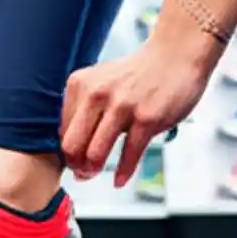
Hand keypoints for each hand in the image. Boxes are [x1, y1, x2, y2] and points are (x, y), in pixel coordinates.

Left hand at [61, 43, 211, 185]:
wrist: (175, 56)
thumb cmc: (136, 74)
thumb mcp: (100, 80)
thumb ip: (84, 106)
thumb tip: (70, 145)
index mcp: (80, 85)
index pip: (62, 129)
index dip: (66, 150)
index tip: (72, 161)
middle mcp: (97, 94)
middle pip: (72, 144)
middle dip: (75, 165)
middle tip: (81, 173)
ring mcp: (122, 106)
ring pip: (96, 152)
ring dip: (93, 170)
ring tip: (94, 175)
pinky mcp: (147, 118)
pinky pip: (129, 153)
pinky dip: (123, 172)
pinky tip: (119, 181)